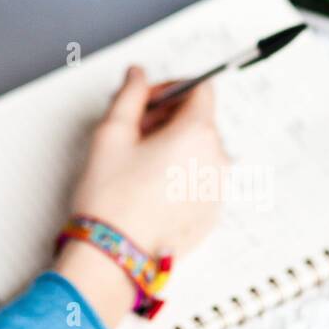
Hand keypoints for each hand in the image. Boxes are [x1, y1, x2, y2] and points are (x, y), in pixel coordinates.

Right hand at [66, 64, 228, 259]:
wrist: (113, 254)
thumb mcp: (112, 133)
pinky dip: (180, 174)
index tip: (146, 101)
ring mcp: (217, 191)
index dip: (171, 88)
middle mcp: (217, 161)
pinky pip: (200, 180)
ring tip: (138, 164)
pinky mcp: (211, 215)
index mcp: (197, 134)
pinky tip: (149, 189)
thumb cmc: (111, 197)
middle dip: (168, 118)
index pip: (201, 89)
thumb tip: (138, 74)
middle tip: (133, 133)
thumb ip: (130, 95)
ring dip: (174, 146)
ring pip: (200, 151)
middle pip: (200, 120)